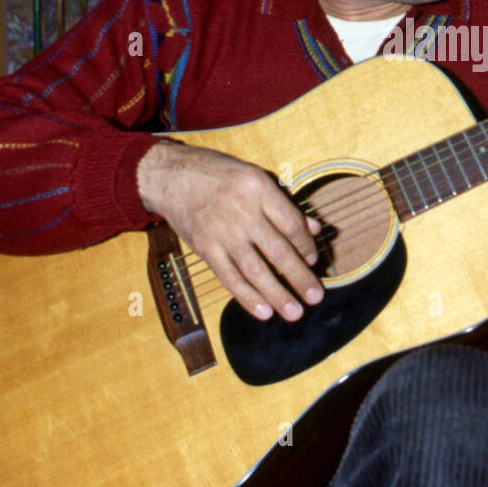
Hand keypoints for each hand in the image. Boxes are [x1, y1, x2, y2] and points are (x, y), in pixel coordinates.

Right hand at [137, 141, 322, 321]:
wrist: (171, 175)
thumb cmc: (218, 174)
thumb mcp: (254, 176)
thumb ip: (284, 204)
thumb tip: (314, 229)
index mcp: (259, 188)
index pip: (291, 224)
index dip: (306, 246)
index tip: (314, 261)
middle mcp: (241, 211)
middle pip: (277, 250)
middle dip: (299, 277)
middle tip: (316, 296)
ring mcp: (221, 231)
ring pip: (254, 269)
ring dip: (277, 294)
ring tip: (294, 312)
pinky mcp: (204, 247)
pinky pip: (229, 277)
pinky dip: (247, 297)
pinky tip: (264, 311)